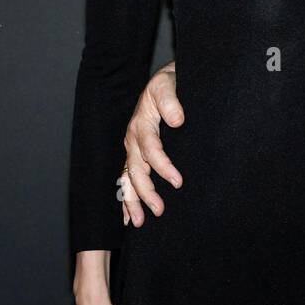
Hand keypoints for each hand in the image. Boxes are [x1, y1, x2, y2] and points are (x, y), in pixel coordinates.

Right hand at [119, 59, 184, 226]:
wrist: (164, 81)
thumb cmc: (168, 84)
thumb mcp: (167, 85)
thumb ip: (171, 101)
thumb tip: (176, 120)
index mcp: (140, 125)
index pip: (151, 150)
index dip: (163, 167)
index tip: (178, 182)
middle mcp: (132, 140)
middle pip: (135, 171)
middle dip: (145, 192)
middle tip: (159, 210)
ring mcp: (132, 150)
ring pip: (127, 179)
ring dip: (132, 201)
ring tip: (139, 222)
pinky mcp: (135, 155)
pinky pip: (127, 180)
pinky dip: (126, 199)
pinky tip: (128, 217)